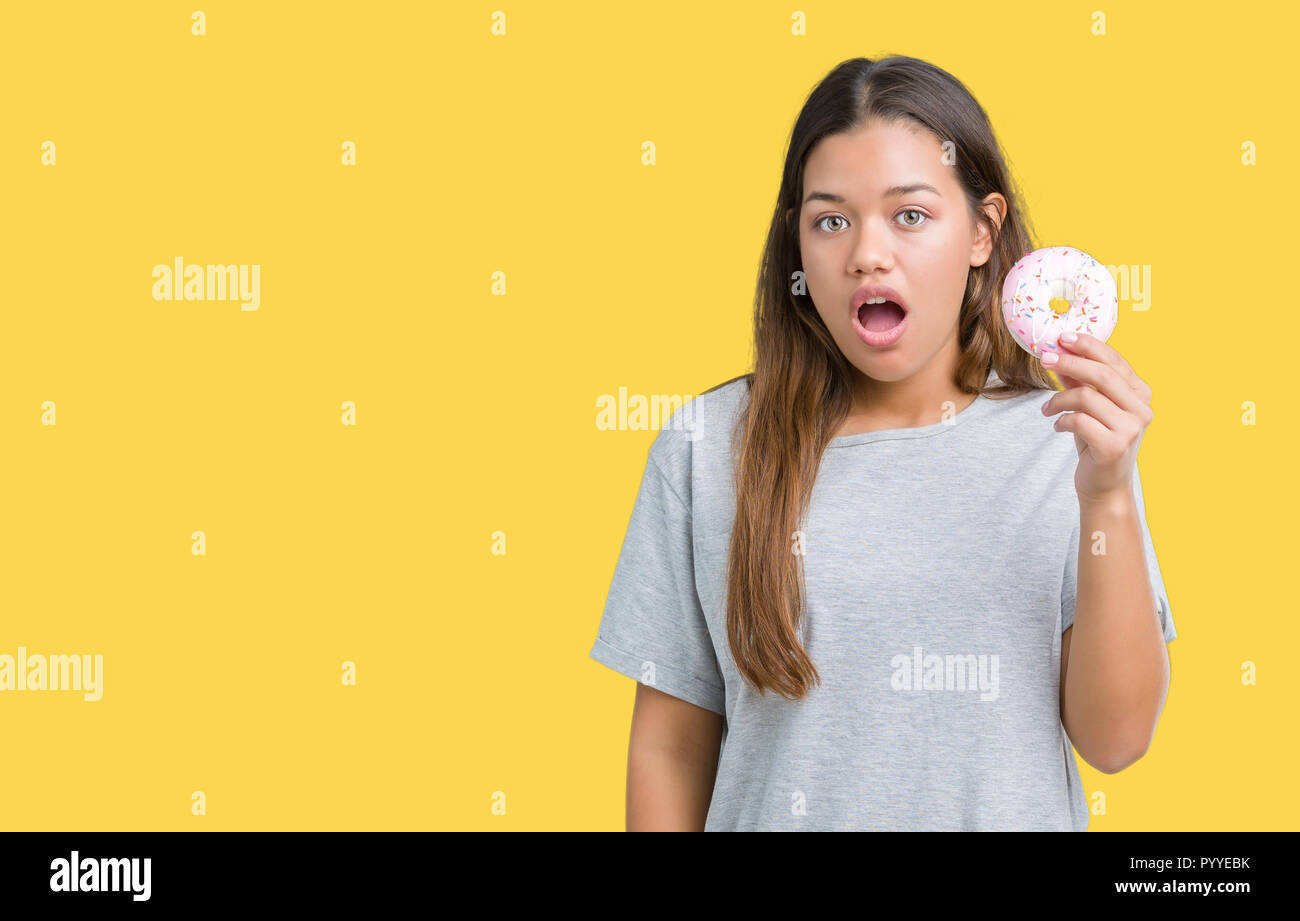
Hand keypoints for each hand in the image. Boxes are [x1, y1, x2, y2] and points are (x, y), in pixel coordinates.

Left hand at [1038, 332, 1153, 504]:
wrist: (1104, 486)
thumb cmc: (1096, 442)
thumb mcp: (1089, 408)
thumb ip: (1080, 381)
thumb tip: (1061, 352)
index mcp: (1140, 394)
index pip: (1114, 360)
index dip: (1088, 346)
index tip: (1063, 338)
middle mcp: (1141, 409)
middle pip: (1101, 374)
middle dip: (1070, 362)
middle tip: (1045, 358)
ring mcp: (1131, 428)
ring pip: (1086, 397)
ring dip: (1058, 399)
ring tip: (1047, 408)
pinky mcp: (1114, 446)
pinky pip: (1078, 421)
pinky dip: (1061, 420)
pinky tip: (1057, 426)